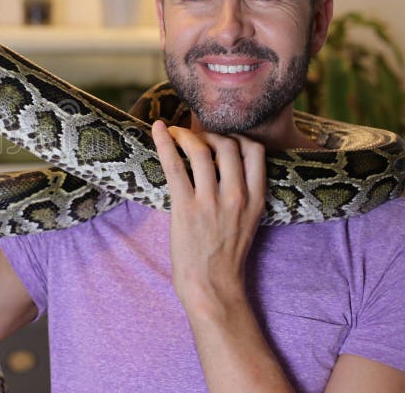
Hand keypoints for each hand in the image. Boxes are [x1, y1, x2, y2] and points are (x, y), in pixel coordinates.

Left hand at [151, 120, 265, 316]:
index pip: (256, 151)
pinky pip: (174, 165)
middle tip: (195, 137)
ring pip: (201, 150)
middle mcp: (236, 196)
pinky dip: (165, 142)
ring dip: (186, 134)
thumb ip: (243, 193)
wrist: (212, 286)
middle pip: (228, 145)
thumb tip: (225, 165)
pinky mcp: (185, 207)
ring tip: (175, 132)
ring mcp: (210, 201)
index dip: (237, 137)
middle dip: (210, 134)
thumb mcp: (248, 221)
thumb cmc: (225, 255)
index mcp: (256, 199)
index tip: (221, 138)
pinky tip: (157, 129)